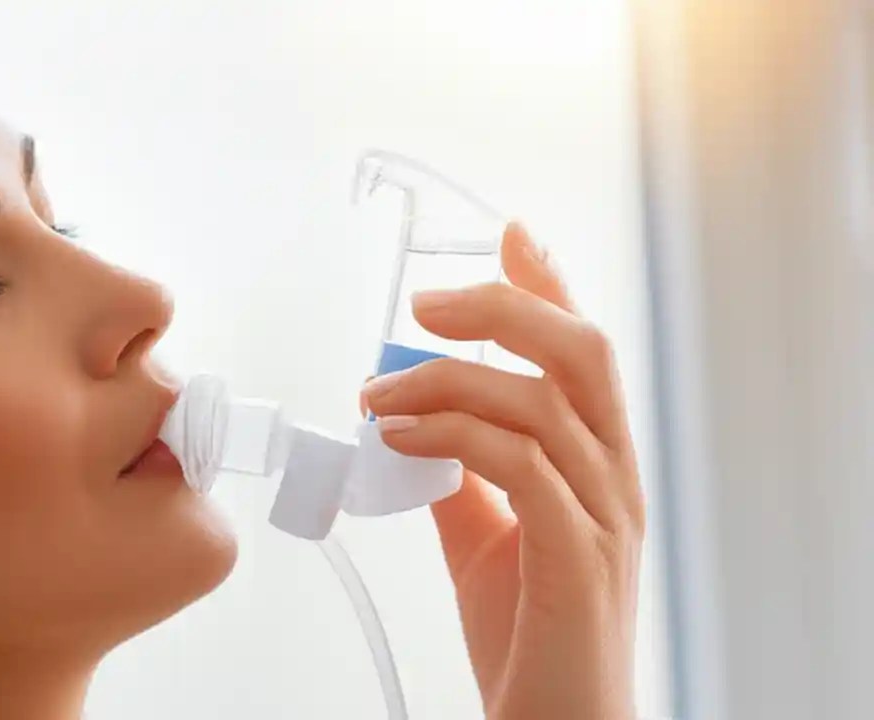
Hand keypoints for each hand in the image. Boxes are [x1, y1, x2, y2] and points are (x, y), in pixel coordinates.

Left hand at [360, 223, 643, 719]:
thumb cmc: (530, 634)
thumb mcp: (484, 537)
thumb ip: (460, 476)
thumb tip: (410, 423)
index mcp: (596, 461)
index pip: (582, 352)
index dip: (550, 286)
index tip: (511, 235)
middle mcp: (614, 476)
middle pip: (580, 352)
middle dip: (503, 308)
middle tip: (422, 306)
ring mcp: (603, 514)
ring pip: (540, 402)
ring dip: (445, 383)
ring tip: (375, 397)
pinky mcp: (576, 556)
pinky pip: (519, 465)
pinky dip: (451, 436)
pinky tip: (398, 438)